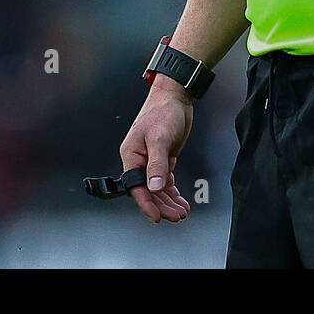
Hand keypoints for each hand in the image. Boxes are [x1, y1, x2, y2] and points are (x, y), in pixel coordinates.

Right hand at [118, 77, 193, 223]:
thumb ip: (157, 164)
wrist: (175, 96)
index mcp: (131, 156)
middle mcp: (139, 160)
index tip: (157, 217)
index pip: (136, 186)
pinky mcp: (164, 158)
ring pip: (158, 188)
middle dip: (162, 205)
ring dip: (169, 201)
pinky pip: (166, 181)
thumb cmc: (163, 111)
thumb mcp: (160, 137)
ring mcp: (152, 161)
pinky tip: (181, 202)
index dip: (146, 203)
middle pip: (149, 190)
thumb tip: (154, 187)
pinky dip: (173, 192)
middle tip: (177, 217)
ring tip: (181, 213)